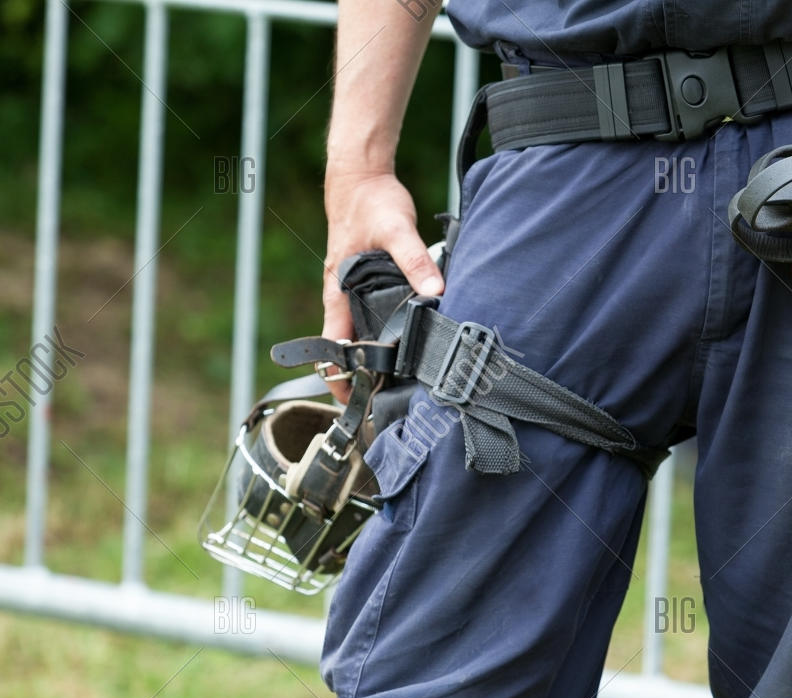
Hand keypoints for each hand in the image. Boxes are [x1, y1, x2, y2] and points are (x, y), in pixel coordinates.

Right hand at [320, 169, 443, 401]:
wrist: (362, 175)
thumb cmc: (371, 201)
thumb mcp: (397, 230)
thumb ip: (416, 261)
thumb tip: (436, 294)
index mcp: (338, 291)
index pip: (332, 347)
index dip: (340, 378)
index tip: (357, 401)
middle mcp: (342, 296)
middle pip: (346, 349)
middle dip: (362, 377)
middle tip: (387, 404)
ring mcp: (353, 290)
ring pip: (362, 334)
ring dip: (376, 358)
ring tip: (402, 385)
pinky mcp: (367, 282)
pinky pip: (374, 316)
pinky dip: (386, 334)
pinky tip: (410, 345)